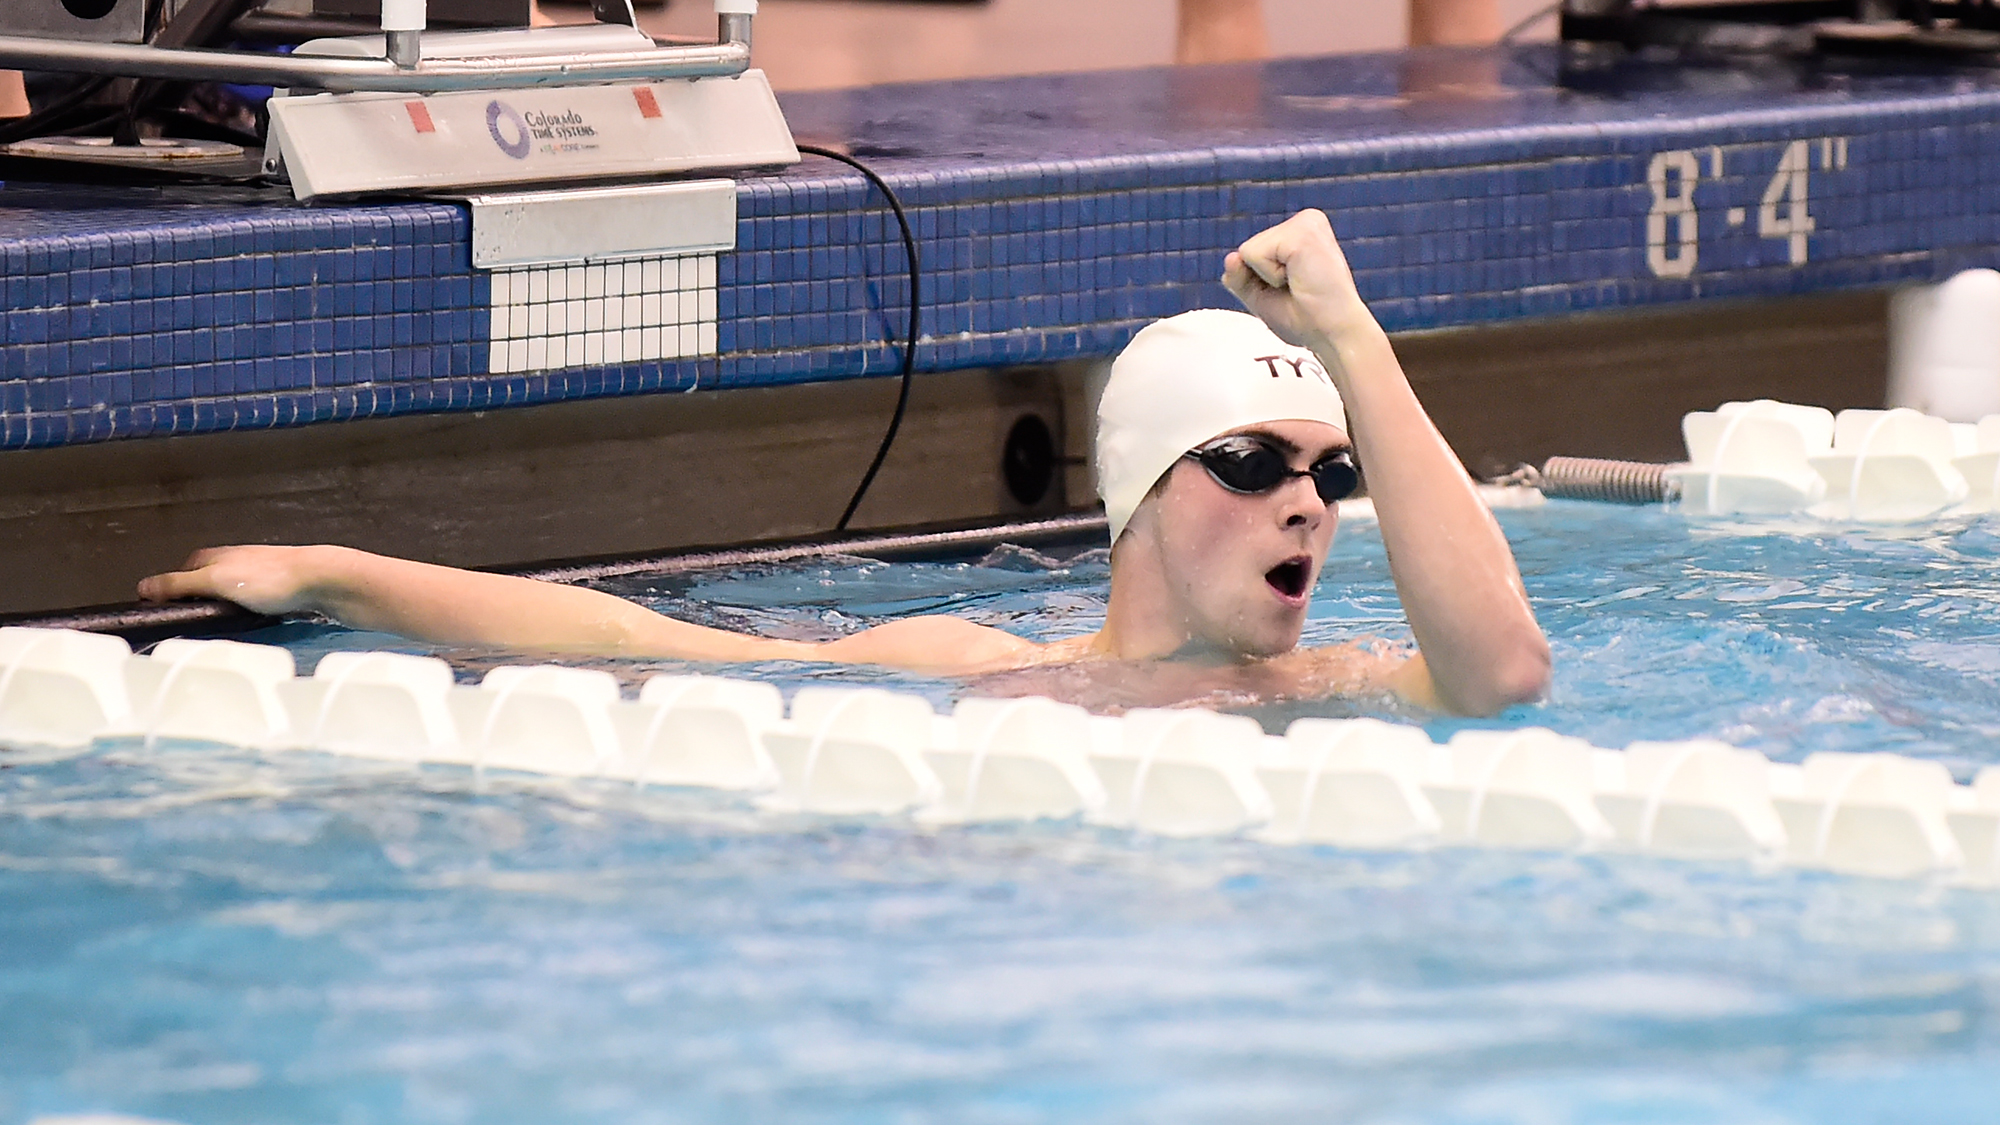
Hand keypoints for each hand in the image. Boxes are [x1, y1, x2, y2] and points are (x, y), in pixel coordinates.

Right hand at [138, 545, 327, 615]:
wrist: (320, 579)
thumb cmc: (270, 579)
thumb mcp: (215, 582)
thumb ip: (178, 585)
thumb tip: (143, 587)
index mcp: (213, 556)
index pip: (179, 575)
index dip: (171, 594)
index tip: (165, 615)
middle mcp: (232, 561)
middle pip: (203, 585)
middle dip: (198, 604)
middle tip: (196, 625)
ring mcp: (255, 574)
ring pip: (228, 595)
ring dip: (223, 610)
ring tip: (225, 626)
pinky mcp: (276, 588)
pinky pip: (251, 603)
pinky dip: (246, 613)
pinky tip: (251, 622)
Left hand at [1222, 209, 1377, 351]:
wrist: (1333, 334)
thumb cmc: (1307, 319)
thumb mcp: (1264, 296)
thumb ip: (1241, 277)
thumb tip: (1230, 258)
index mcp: (1302, 233)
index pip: (1254, 252)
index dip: (1263, 281)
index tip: (1297, 291)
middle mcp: (1307, 221)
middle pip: (1247, 249)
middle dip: (1263, 279)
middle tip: (1300, 291)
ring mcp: (1306, 222)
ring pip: (1247, 251)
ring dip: (1267, 278)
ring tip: (1302, 285)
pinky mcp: (1301, 231)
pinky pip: (1252, 253)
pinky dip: (1269, 276)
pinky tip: (1299, 279)